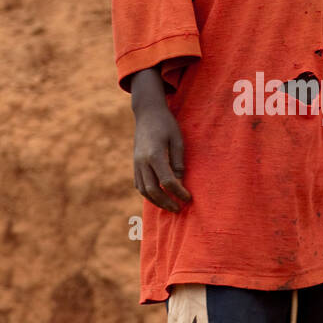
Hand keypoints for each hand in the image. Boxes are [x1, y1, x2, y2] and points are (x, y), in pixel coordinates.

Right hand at [130, 69, 191, 211]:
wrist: (147, 113)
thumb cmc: (166, 124)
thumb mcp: (177, 139)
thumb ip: (178, 161)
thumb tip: (180, 181)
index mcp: (155, 155)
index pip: (167, 181)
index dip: (178, 192)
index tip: (188, 198)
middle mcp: (143, 161)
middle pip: (153, 190)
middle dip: (166, 202)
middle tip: (178, 209)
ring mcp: (136, 163)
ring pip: (143, 190)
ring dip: (156, 201)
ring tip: (169, 206)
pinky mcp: (135, 163)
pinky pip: (139, 184)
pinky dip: (148, 193)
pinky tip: (158, 197)